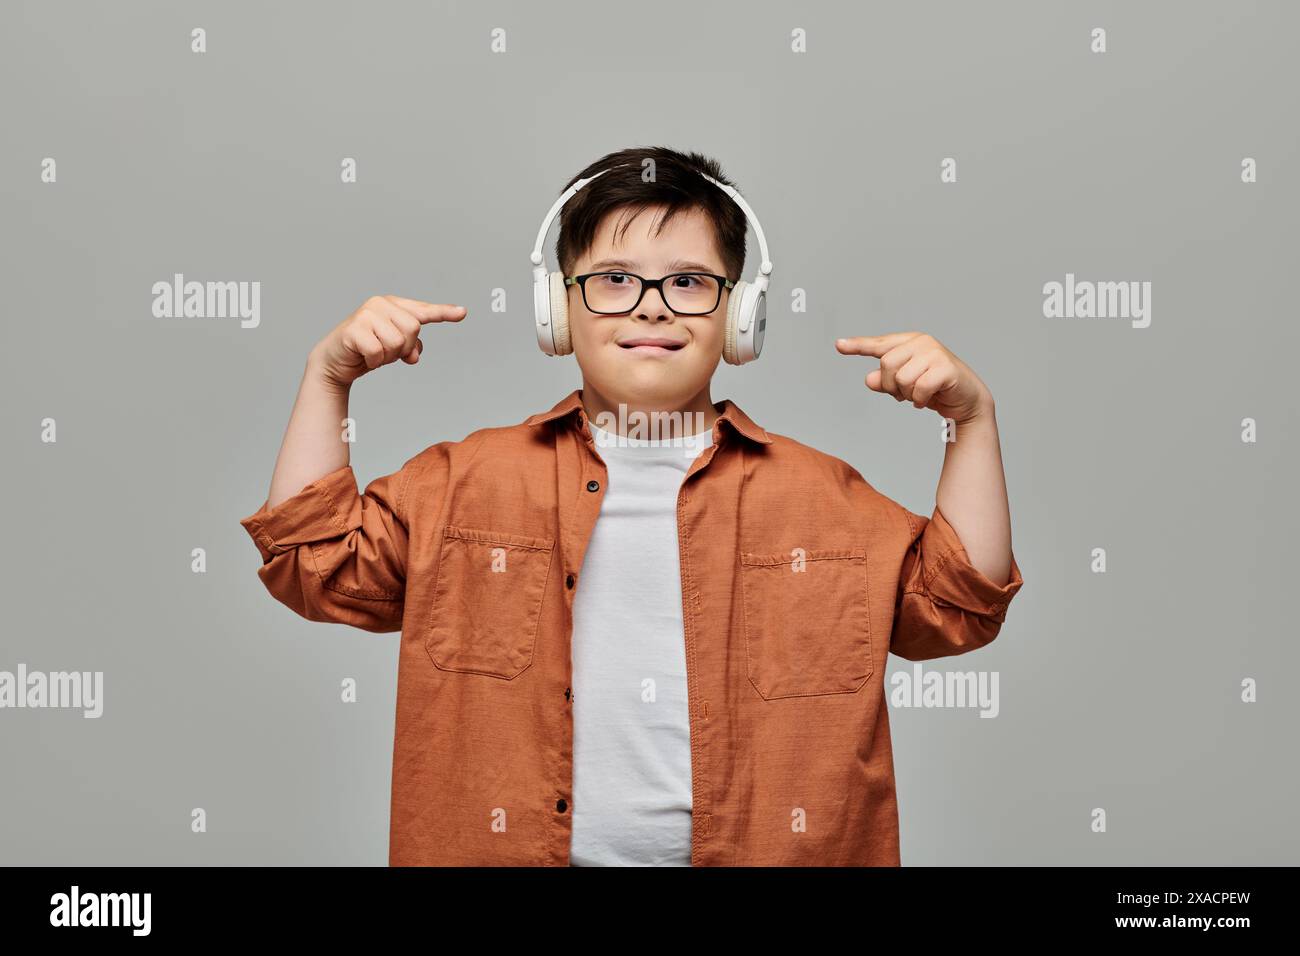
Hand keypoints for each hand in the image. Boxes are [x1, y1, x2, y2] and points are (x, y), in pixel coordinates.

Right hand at [310, 295, 466, 389]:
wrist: (336, 361)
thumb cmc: (367, 351)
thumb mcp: (395, 348)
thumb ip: (411, 346)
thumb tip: (415, 354)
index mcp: (393, 305)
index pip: (423, 311)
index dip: (443, 312)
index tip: (463, 313)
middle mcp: (380, 304)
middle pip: (413, 329)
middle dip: (403, 348)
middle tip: (386, 352)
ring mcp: (366, 314)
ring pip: (397, 342)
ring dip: (388, 356)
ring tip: (374, 353)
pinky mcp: (354, 328)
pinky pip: (379, 352)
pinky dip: (374, 361)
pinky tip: (363, 357)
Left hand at [835, 332, 991, 422]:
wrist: (966, 400)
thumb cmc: (934, 389)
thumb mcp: (904, 386)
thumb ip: (885, 381)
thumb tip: (869, 379)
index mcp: (909, 342)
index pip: (879, 344)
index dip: (858, 346)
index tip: (838, 345)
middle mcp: (921, 342)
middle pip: (886, 366)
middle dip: (892, 386)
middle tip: (906, 393)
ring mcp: (934, 353)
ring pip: (901, 379)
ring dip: (907, 394)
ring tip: (919, 395)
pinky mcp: (945, 367)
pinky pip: (918, 388)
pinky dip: (920, 399)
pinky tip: (929, 399)